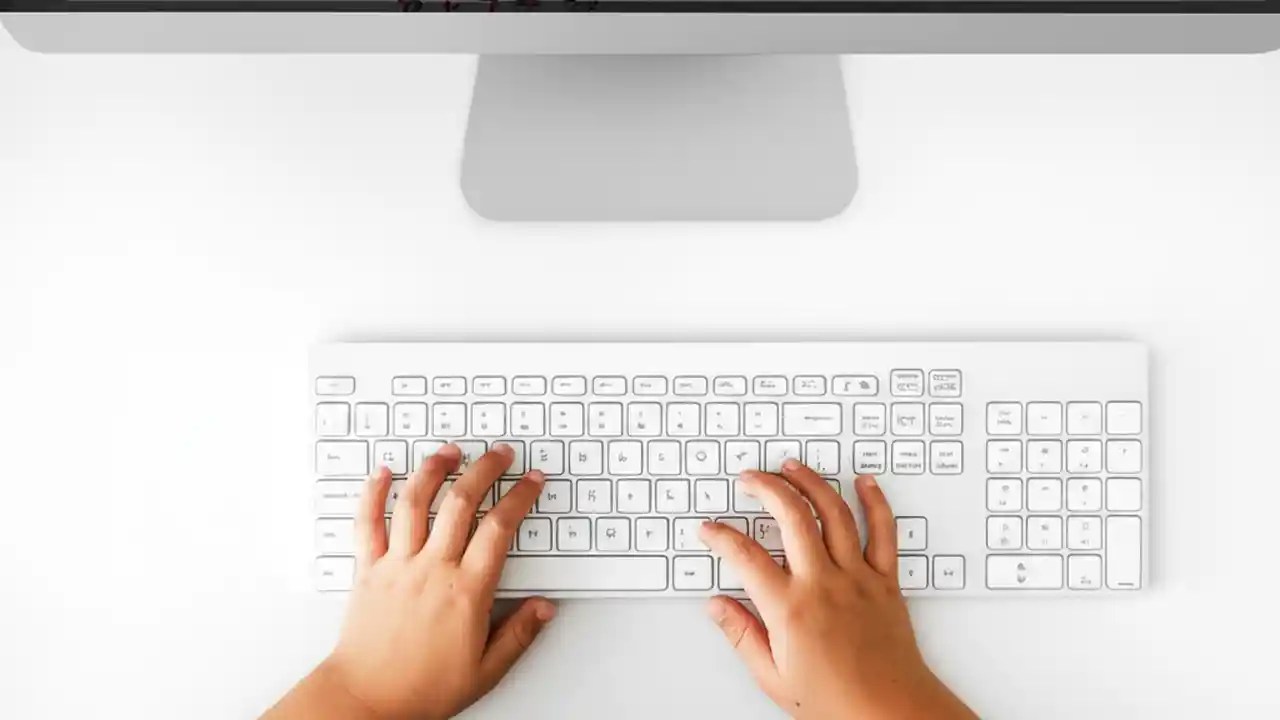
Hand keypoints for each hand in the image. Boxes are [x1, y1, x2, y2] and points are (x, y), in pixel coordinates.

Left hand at [263, 443, 554, 719]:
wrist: (367, 700)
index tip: (532, 481)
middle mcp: (432, 570)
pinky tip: (384, 473)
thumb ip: (519, 634)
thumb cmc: (422, 689)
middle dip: (486, 469)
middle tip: (500, 454)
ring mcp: (398, 566)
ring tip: (450, 451)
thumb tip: (545, 608)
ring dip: (435, 470)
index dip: (520, 497)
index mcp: (466, 592)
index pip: (500, 529)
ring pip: (417, 503)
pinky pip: (367, 523)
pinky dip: (374, 494)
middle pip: (463, 503)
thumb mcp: (486, 669)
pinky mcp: (368, 571)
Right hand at [699, 461, 975, 719]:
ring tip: (792, 467)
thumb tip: (717, 607)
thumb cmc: (838, 703)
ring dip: (810, 482)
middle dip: (765, 487)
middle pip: (791, 516)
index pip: (745, 557)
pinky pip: (883, 532)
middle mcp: (823, 585)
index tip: (710, 529)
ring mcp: (857, 579)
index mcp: (790, 610)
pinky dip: (875, 502)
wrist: (891, 713)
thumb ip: (742, 636)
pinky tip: (864, 483)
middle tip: (750, 479)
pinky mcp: (885, 582)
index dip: (721, 536)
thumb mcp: (774, 677)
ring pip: (834, 513)